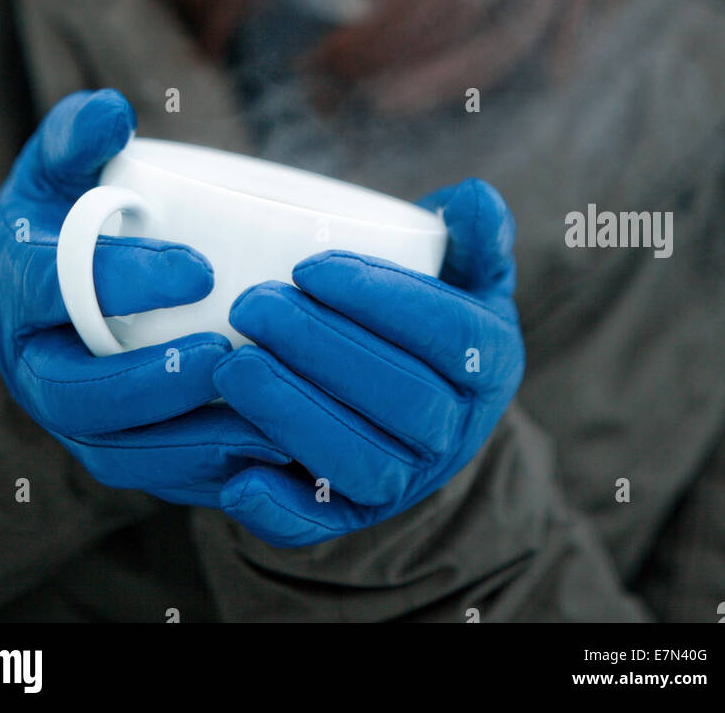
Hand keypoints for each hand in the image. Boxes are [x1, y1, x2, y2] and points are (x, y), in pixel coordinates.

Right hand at [0, 88, 289, 504]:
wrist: (59, 290)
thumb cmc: (71, 217)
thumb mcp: (61, 167)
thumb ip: (78, 135)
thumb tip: (112, 111)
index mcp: (22, 288)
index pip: (57, 289)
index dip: (123, 281)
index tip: (199, 268)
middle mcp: (36, 364)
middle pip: (76, 394)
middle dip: (149, 383)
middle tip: (223, 355)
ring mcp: (73, 419)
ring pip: (118, 452)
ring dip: (189, 442)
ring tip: (264, 416)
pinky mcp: (116, 452)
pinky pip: (155, 480)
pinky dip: (210, 475)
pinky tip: (273, 454)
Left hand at [211, 178, 523, 543]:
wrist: (417, 406)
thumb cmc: (428, 316)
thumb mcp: (465, 273)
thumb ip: (472, 233)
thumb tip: (472, 198)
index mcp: (490, 361)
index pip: (447, 332)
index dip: (380, 299)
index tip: (308, 266)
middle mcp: (457, 429)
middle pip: (401, 398)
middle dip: (322, 349)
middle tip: (253, 305)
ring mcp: (408, 480)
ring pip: (361, 461)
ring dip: (296, 415)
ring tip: (234, 365)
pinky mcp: (356, 516)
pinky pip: (324, 525)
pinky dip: (283, 510)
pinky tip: (237, 478)